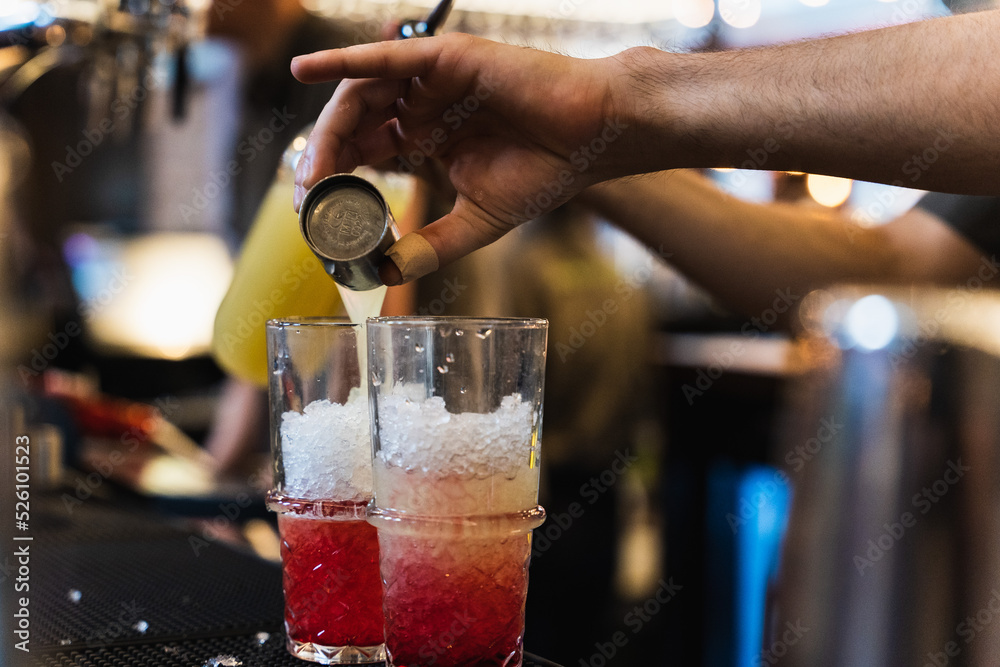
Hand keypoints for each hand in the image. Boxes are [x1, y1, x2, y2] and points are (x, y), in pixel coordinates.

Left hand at [291, 34, 640, 282]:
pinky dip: (342, 60)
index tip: (312, 211)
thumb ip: (431, 244)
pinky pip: (384, 57)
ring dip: (330, 129)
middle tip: (305, 195)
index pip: (364, 153)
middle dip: (323, 159)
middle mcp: (422, 106)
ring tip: (312, 167)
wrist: (592, 138)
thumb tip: (386, 275)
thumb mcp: (477, 220)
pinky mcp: (445, 58)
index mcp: (427, 139)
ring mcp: (431, 80)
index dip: (333, 177)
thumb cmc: (546, 171)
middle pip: (354, 125)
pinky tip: (304, 69)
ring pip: (361, 94)